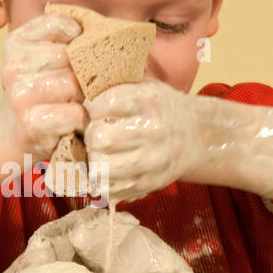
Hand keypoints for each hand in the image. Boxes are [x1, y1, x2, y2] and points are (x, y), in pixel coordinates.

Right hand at [0, 13, 87, 158]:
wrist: (9, 129)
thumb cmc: (36, 87)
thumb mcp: (37, 52)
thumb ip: (58, 32)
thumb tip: (86, 30)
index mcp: (16, 44)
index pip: (56, 23)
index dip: (75, 34)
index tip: (77, 45)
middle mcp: (13, 68)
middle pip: (69, 56)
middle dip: (80, 69)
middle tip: (77, 82)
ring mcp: (20, 96)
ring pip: (73, 84)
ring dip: (82, 95)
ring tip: (74, 101)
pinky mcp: (32, 124)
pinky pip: (74, 113)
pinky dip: (80, 118)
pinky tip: (72, 120)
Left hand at [84, 80, 201, 201]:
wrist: (194, 136)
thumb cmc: (159, 108)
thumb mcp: (144, 85)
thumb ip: (115, 84)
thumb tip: (77, 88)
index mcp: (149, 100)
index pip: (101, 105)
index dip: (91, 108)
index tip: (96, 110)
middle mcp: (153, 131)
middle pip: (98, 138)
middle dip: (90, 135)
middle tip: (95, 133)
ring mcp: (152, 160)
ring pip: (100, 167)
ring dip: (94, 159)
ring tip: (101, 152)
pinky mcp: (149, 183)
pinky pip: (110, 188)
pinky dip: (103, 180)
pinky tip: (108, 168)